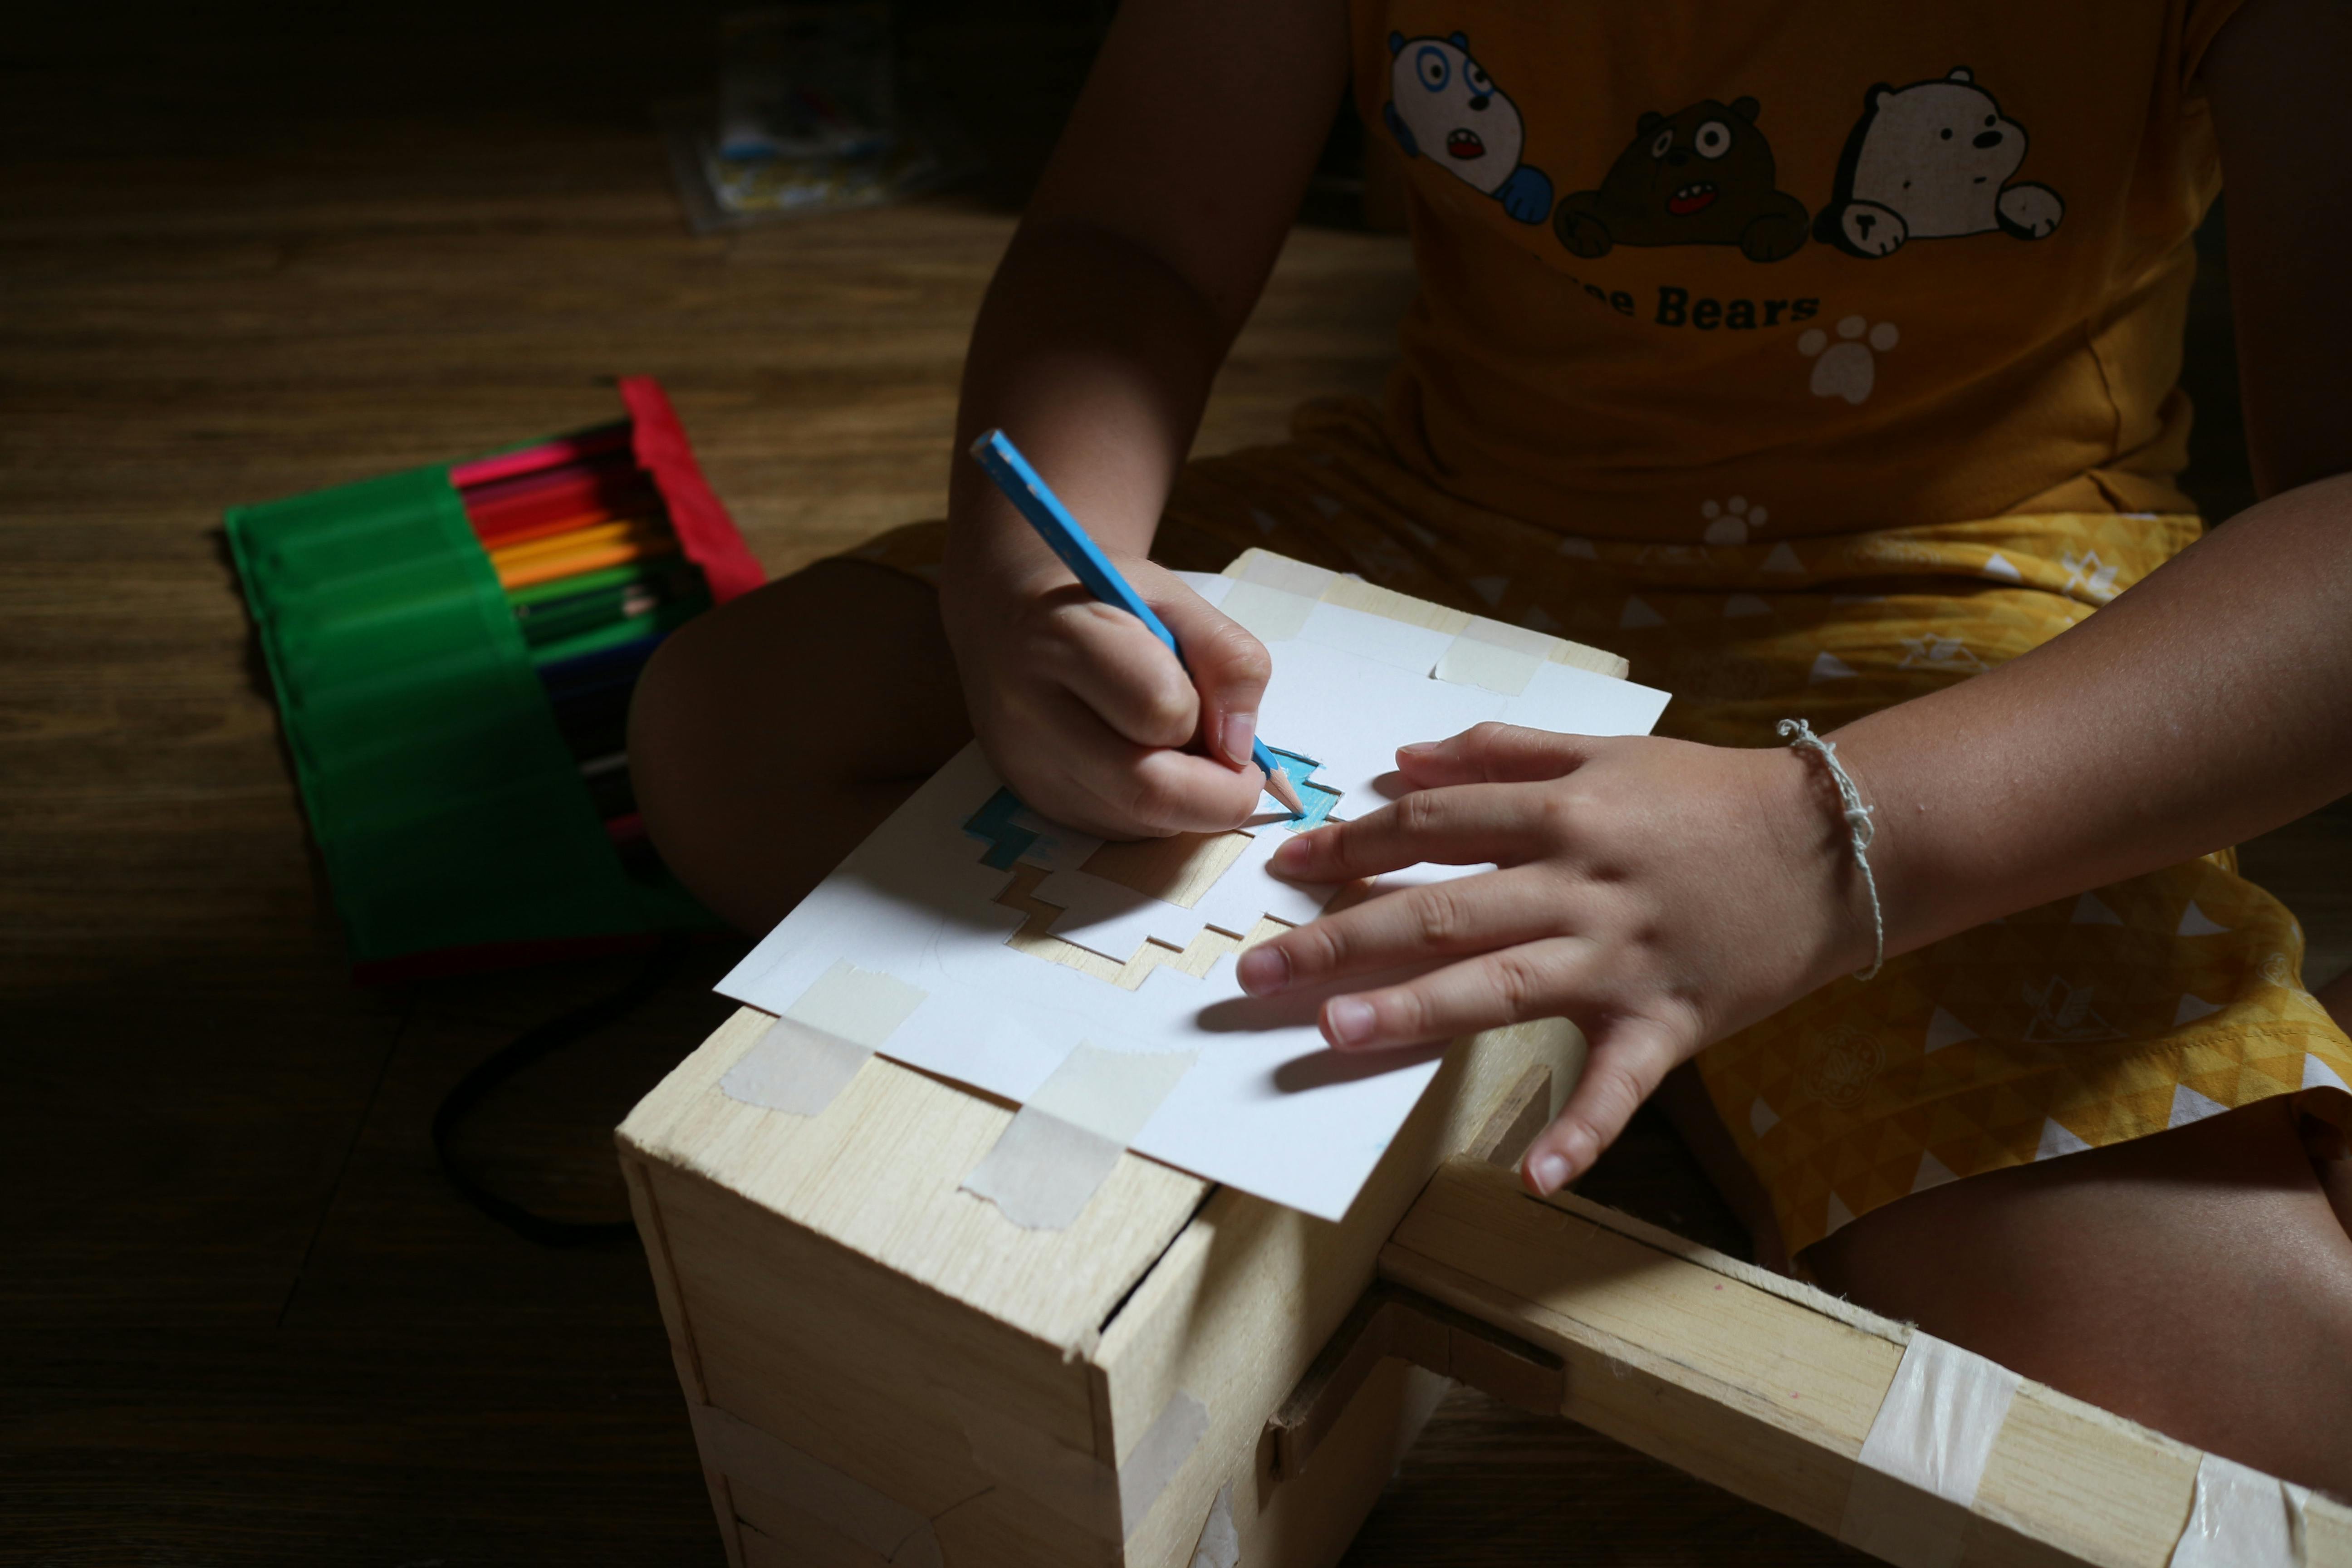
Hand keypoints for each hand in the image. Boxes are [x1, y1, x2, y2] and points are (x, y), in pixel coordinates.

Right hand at [940, 554, 1270, 838]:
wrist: (1008, 615)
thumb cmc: (1100, 602)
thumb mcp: (1174, 600)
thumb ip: (1226, 658)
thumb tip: (1239, 747)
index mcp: (1063, 639)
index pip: (1160, 708)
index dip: (1211, 717)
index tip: (1223, 710)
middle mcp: (1033, 713)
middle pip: (1148, 792)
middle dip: (1219, 794)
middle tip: (1239, 770)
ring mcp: (1029, 768)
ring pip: (1142, 821)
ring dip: (1188, 800)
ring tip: (1176, 746)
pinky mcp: (1035, 802)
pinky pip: (1124, 829)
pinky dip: (1157, 808)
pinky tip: (1143, 760)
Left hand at [1233, 723, 1872, 1194]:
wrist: (1838, 840)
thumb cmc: (1708, 795)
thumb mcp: (1605, 749)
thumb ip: (1499, 753)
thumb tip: (1397, 764)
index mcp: (1560, 812)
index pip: (1427, 826)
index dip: (1347, 845)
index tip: (1282, 869)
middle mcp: (1579, 883)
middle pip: (1441, 909)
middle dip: (1341, 939)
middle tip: (1257, 974)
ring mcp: (1623, 956)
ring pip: (1503, 986)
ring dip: (1417, 1012)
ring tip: (1335, 1034)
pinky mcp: (1671, 1020)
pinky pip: (1620, 1084)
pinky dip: (1582, 1131)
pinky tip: (1534, 1177)